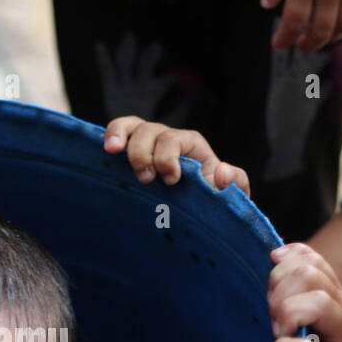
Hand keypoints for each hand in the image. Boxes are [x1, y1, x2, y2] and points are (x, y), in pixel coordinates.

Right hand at [104, 116, 250, 193]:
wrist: (191, 215)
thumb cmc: (208, 201)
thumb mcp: (228, 195)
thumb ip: (235, 182)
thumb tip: (222, 171)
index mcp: (191, 146)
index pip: (176, 139)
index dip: (169, 156)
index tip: (171, 180)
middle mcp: (167, 139)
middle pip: (151, 130)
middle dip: (144, 153)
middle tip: (146, 179)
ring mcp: (146, 144)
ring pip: (132, 126)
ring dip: (122, 139)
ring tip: (115, 154)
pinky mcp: (128, 153)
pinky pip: (117, 133)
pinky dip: (110, 136)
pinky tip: (105, 149)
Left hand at [190, 242, 341, 341]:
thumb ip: (283, 329)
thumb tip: (272, 273)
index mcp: (331, 326)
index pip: (321, 272)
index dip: (297, 260)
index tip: (270, 265)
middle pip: (328, 286)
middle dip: (293, 283)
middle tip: (271, 311)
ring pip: (340, 317)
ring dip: (305, 310)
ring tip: (280, 327)